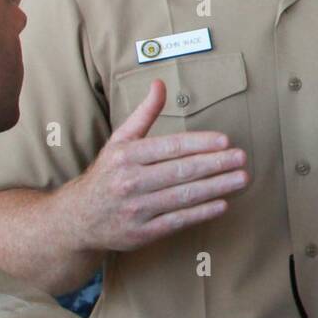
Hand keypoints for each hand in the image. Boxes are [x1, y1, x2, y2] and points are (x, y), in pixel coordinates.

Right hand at [68, 79, 247, 251]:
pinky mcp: (141, 233)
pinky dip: (201, 213)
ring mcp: (135, 209)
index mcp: (126, 156)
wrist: (77, 219)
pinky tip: (222, 204)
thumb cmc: (107, 174)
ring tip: (241, 178)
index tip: (225, 140)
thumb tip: (160, 83)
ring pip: (182, 196)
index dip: (199, 143)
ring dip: (216, 187)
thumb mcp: (119, 140)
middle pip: (180, 171)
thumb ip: (144, 114)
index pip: (169, 147)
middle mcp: (129, 182)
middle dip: (215, 164)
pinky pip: (176, 221)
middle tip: (241, 157)